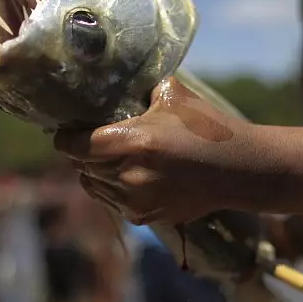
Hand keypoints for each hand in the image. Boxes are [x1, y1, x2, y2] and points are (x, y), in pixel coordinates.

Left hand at [53, 76, 254, 224]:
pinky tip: (125, 176)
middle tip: (89, 141)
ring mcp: (137, 200)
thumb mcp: (173, 95)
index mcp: (134, 141)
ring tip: (106, 158)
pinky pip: (113, 203)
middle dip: (82, 154)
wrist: (238, 170)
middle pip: (83, 166)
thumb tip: (114, 84)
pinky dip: (112, 190)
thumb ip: (140, 91)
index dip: (65, 138)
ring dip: (95, 173)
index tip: (64, 131)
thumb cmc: (207, 127)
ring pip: (94, 186)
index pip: (77, 144)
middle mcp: (130, 174)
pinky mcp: (145, 217)